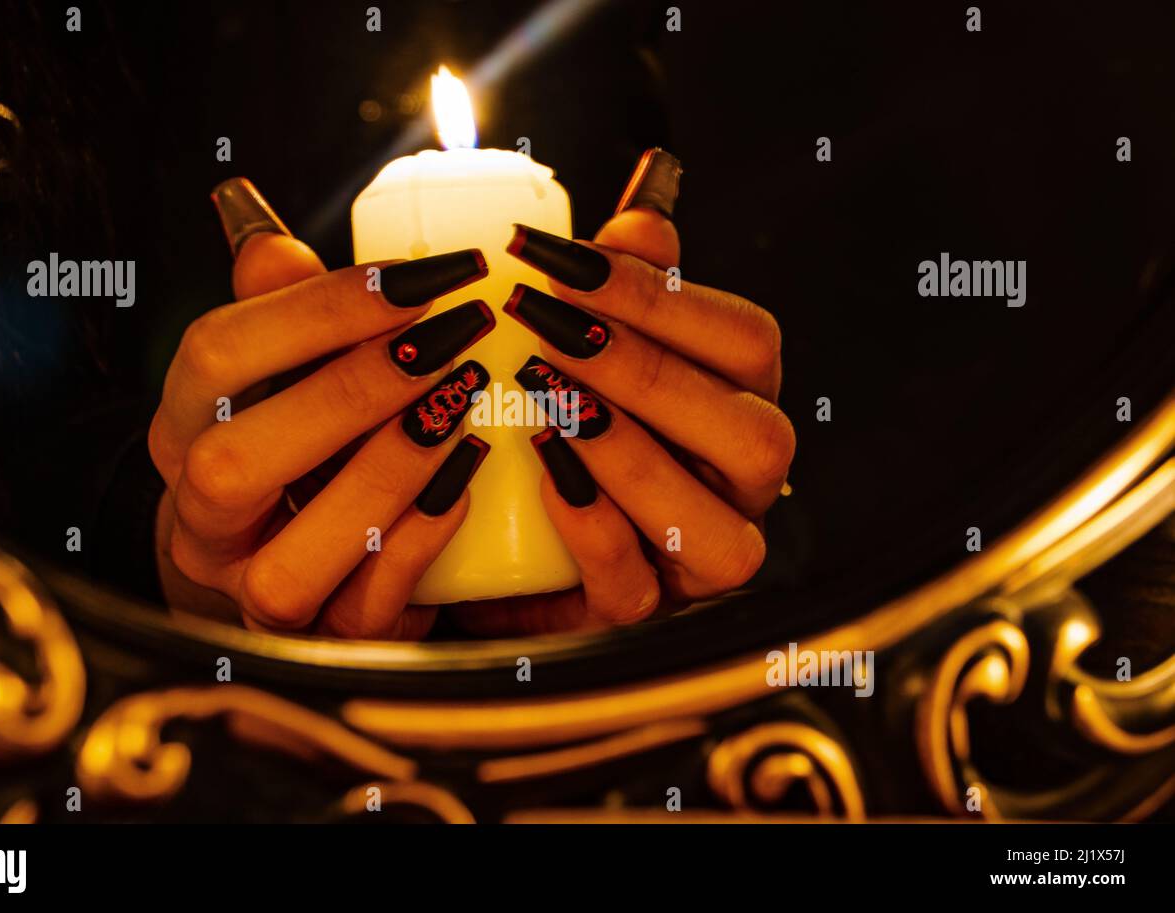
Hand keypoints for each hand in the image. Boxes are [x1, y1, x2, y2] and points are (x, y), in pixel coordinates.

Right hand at [150, 178, 492, 637]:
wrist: (288, 555)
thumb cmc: (303, 437)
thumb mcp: (283, 368)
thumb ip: (279, 306)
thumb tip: (257, 226)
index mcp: (185, 424)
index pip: (216, 355)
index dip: (320, 309)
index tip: (427, 278)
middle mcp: (201, 517)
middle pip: (233, 465)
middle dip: (351, 395)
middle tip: (457, 338)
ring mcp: (252, 591)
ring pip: (287, 563)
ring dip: (384, 478)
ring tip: (462, 409)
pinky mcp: (319, 643)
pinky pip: (358, 614)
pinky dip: (415, 545)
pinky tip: (468, 482)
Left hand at [454, 150, 793, 635]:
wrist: (508, 533)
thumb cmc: (564, 416)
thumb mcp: (586, 345)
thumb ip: (621, 286)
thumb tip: (641, 217)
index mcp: (742, 402)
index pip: (746, 342)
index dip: (656, 295)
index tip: (553, 260)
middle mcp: (744, 486)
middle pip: (756, 436)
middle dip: (645, 373)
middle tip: (541, 327)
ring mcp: (702, 558)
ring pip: (716, 528)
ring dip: (629, 455)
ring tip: (543, 399)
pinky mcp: (644, 614)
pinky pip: (639, 591)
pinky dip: (594, 531)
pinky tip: (545, 475)